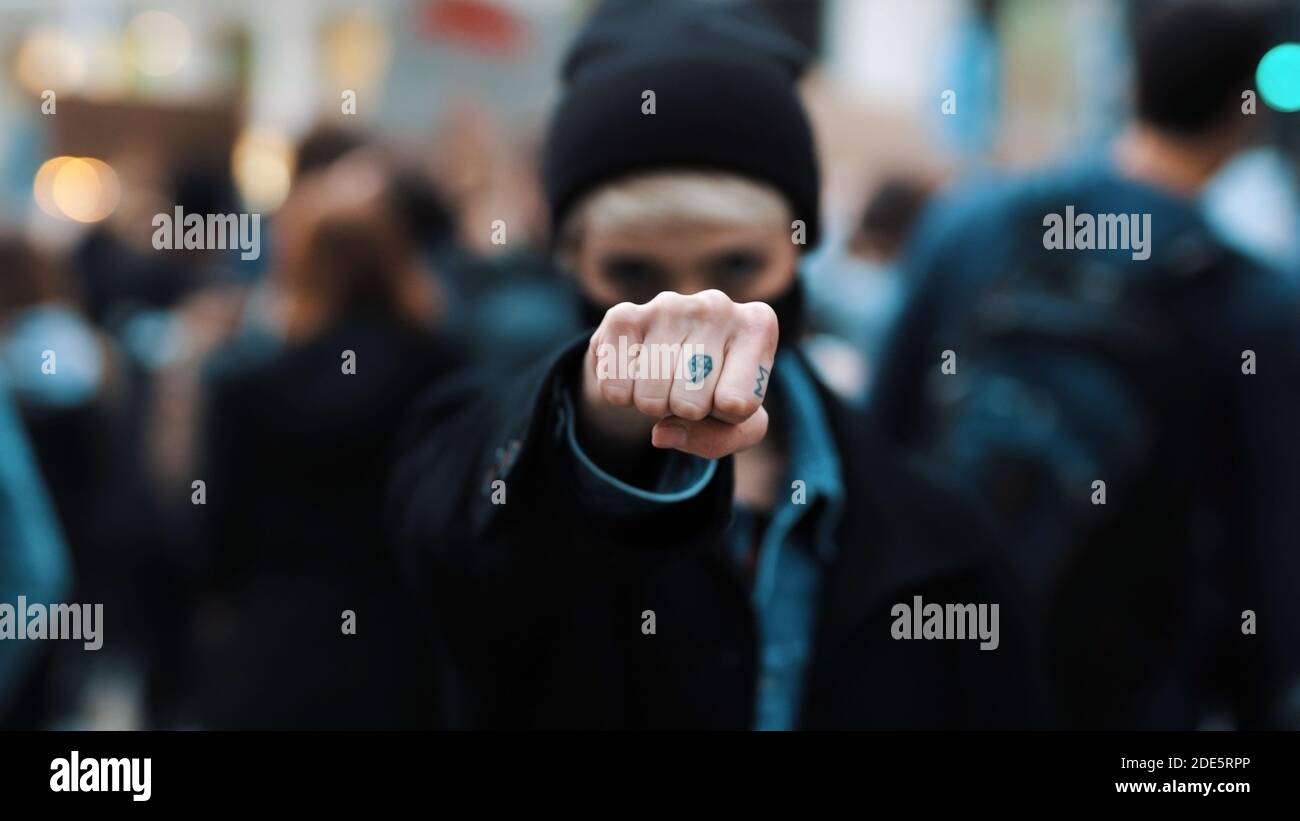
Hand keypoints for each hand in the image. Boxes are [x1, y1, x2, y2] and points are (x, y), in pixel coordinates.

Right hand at [580, 290, 776, 459]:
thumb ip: (719, 440)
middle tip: (688, 388)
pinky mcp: (623, 316)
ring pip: (650, 399)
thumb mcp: (738, 423)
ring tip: (664, 380)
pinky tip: (637, 370)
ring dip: (652, 405)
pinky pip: (615, 388)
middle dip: (686, 412)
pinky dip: (622, 396)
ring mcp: (668, 305)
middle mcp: (717, 305)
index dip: (726, 415)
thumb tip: (662, 433)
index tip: (727, 392)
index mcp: (758, 326)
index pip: (737, 405)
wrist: (667, 349)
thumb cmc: (715, 387)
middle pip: (690, 404)